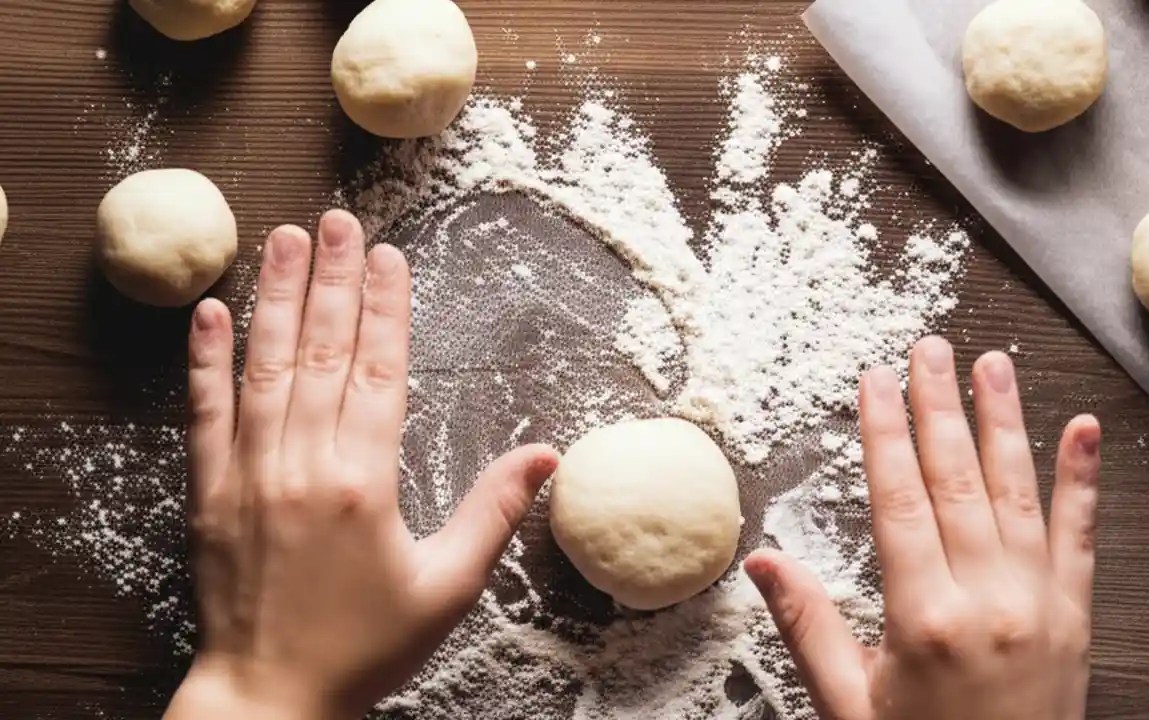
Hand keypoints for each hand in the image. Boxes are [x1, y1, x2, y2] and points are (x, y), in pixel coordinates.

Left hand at [164, 210, 558, 719]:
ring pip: (264, 368)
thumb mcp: (448, 586)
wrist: (271, 696)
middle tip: (338, 219)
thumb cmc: (365, 646)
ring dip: (274, 298)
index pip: (379, 371)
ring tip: (283, 239)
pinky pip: (205, 413)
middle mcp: (304, 464)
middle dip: (333, 280)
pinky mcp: (209, 493)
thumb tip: (547, 455)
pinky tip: (210, 312)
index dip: (386, 308)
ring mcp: (250, 474)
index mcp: (365, 481)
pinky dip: (206, 361)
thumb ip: (494, 512)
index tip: (388, 255)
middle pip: (322, 352)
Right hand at [747, 336, 1099, 719]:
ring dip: (1004, 421)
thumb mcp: (848, 705)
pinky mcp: (1075, 617)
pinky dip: (1083, 479)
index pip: (898, 499)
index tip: (875, 381)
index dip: (884, 432)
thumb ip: (808, 626)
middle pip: (956, 480)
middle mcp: (989, 600)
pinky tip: (1084, 430)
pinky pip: (1081, 535)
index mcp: (926, 617)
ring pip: (1018, 491)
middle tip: (928, 350)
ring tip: (994, 366)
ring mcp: (1040, 604)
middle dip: (938, 406)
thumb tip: (764, 564)